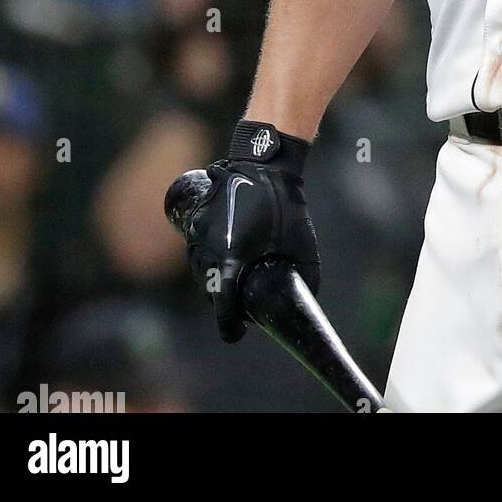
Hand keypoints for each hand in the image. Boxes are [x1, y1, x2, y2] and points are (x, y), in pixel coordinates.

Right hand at [170, 122, 318, 343]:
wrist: (263, 166)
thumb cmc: (284, 205)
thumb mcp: (301, 241)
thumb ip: (305, 272)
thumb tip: (307, 296)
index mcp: (234, 255)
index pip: (223, 301)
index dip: (228, 323)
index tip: (235, 335)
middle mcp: (211, 247)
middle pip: (211, 290)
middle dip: (224, 304)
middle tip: (240, 308)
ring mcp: (199, 234)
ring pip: (201, 272)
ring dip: (214, 283)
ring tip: (230, 284)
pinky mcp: (195, 223)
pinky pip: (196, 252)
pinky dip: (206, 263)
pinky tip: (220, 263)